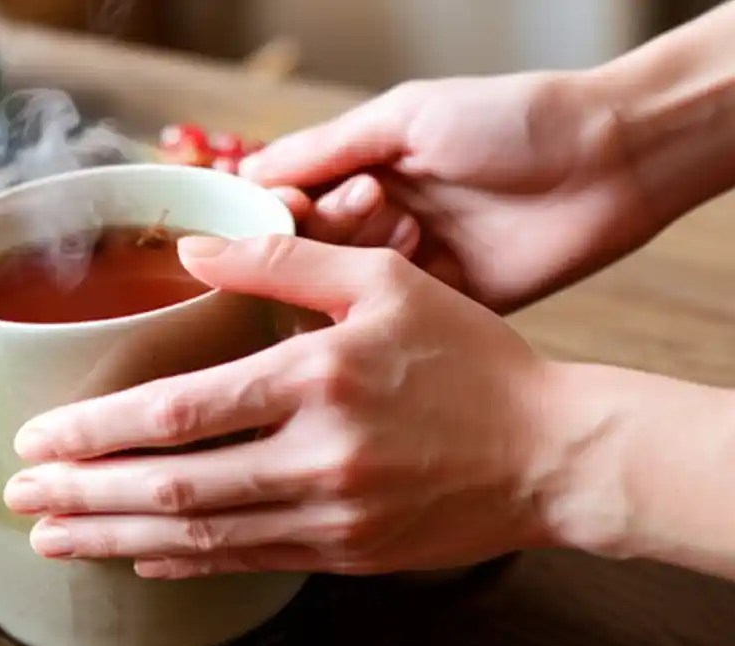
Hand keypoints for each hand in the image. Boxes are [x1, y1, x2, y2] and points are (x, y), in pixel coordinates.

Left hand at [2, 236, 561, 577]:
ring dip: (112, 535)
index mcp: (316, 378)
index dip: (95, 427)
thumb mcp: (385, 282)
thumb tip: (192, 250)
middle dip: (82, 490)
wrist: (552, 453)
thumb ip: (282, 263)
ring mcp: (327, 514)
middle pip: (169, 482)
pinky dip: (181, 558)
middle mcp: (314, 455)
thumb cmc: (471, 361)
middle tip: (20, 491)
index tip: (38, 433)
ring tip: (50, 536)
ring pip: (196, 532)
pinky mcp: (342, 553)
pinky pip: (243, 560)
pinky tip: (134, 555)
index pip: (178, 411)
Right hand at [245, 71, 657, 312]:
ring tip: (410, 225)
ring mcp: (410, 267)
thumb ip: (325, 149)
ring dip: (365, 255)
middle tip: (374, 202)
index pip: (288, 204)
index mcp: (363, 169)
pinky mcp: (445, 306)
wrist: (608, 160)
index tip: (289, 207)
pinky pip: (390, 320)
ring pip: (343, 286)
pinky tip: (409, 273)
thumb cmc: (510, 121)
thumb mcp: (406, 117)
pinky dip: (386, 304)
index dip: (278, 213)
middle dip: (331, 229)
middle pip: (309, 250)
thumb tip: (246, 177)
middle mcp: (378, 221)